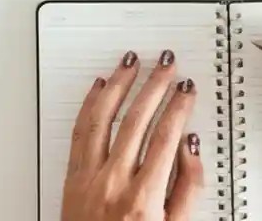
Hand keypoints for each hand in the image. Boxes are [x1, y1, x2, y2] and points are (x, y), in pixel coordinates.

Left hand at [62, 50, 203, 220]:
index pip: (165, 136)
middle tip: (165, 64)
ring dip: (119, 85)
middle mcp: (113, 183)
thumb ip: (188, 188)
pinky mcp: (71, 178)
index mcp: (143, 197)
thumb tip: (190, 146)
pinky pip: (80, 131)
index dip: (178, 106)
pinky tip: (99, 87)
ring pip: (104, 117)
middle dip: (154, 85)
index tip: (186, 89)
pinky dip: (90, 104)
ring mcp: (89, 178)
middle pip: (137, 120)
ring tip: (131, 63)